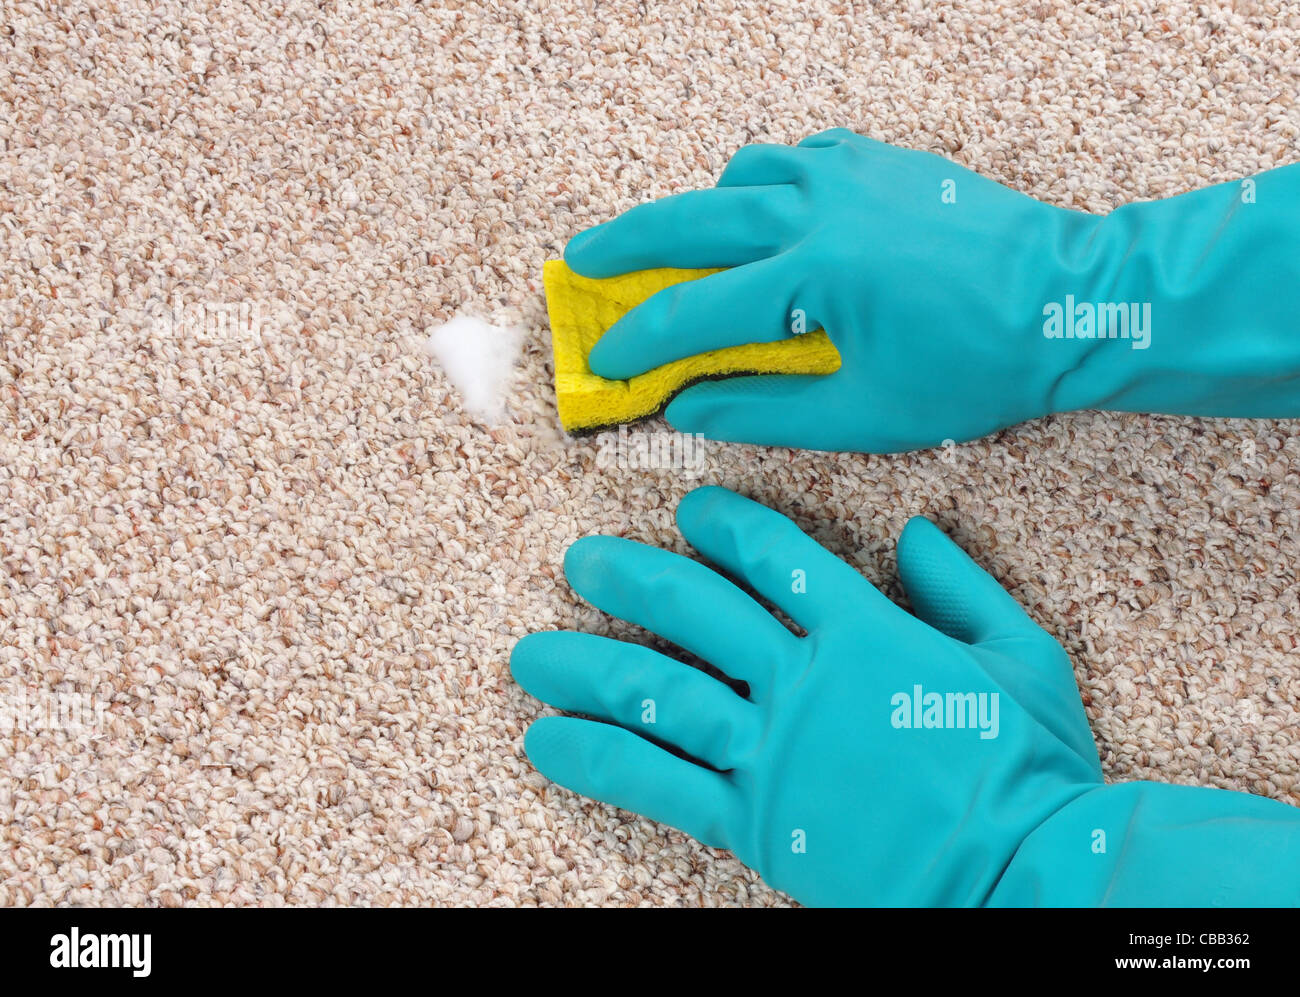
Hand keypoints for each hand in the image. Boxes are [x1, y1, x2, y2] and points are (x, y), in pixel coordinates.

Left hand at [512, 486, 1102, 905]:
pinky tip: (546, 740)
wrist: (1022, 872)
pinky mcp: (755, 820)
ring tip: (530, 653)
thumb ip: (963, 588)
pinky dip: (599, 758)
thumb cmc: (1028, 766)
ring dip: (587, 666)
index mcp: (869, 634)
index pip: (778, 558)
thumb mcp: (1024, 656)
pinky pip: (660, 784)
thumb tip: (918, 532)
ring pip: (661, 693)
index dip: (724, 525)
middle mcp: (804, 682)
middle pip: (697, 613)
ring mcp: (772, 751)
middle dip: (630, 578)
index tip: (686, 510)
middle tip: (578, 560)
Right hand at [566, 130, 1299, 450]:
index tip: (601, 364)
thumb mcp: (864, 413)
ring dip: (701, 210)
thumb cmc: (976, 368)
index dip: (635, 344)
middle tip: (580, 262)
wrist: (1070, 302)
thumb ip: (762, 412)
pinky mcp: (880, 159)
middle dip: (625, 244)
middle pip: (690, 219)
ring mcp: (851, 173)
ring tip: (683, 246)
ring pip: (743, 175)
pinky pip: (797, 157)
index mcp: (813, 277)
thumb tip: (686, 409)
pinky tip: (769, 215)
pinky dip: (765, 184)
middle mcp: (820, 209)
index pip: (691, 314)